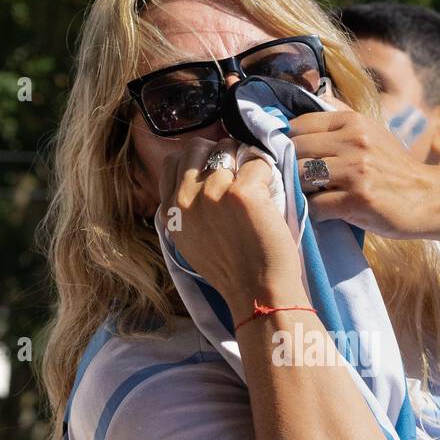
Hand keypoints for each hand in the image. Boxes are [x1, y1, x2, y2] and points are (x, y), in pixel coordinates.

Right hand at [158, 136, 301, 309]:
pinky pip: (257, 161)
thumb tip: (200, 172)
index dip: (198, 159)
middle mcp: (185, 200)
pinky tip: (268, 197)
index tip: (216, 171)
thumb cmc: (233, 269)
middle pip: (197, 146)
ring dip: (245, 160)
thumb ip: (187, 206)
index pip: (173, 161)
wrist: (258, 293)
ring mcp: (213, 194)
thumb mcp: (191, 239)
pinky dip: (267, 173)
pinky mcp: (242, 194)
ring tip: (255, 186)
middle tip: (238, 173)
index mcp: (170, 212)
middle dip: (220, 152)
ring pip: (228, 149)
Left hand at [288, 103, 439, 237]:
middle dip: (291, 168)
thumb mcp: (373, 133)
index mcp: (354, 122)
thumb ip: (342, 118)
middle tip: (298, 181)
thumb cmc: (395, 168)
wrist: (428, 198)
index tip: (294, 158)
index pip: (300, 125)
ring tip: (311, 196)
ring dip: (300, 190)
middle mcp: (355, 141)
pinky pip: (316, 206)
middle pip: (295, 151)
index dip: (290, 144)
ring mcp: (356, 171)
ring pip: (300, 177)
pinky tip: (324, 213)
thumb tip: (310, 101)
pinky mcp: (358, 200)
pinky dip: (314, 212)